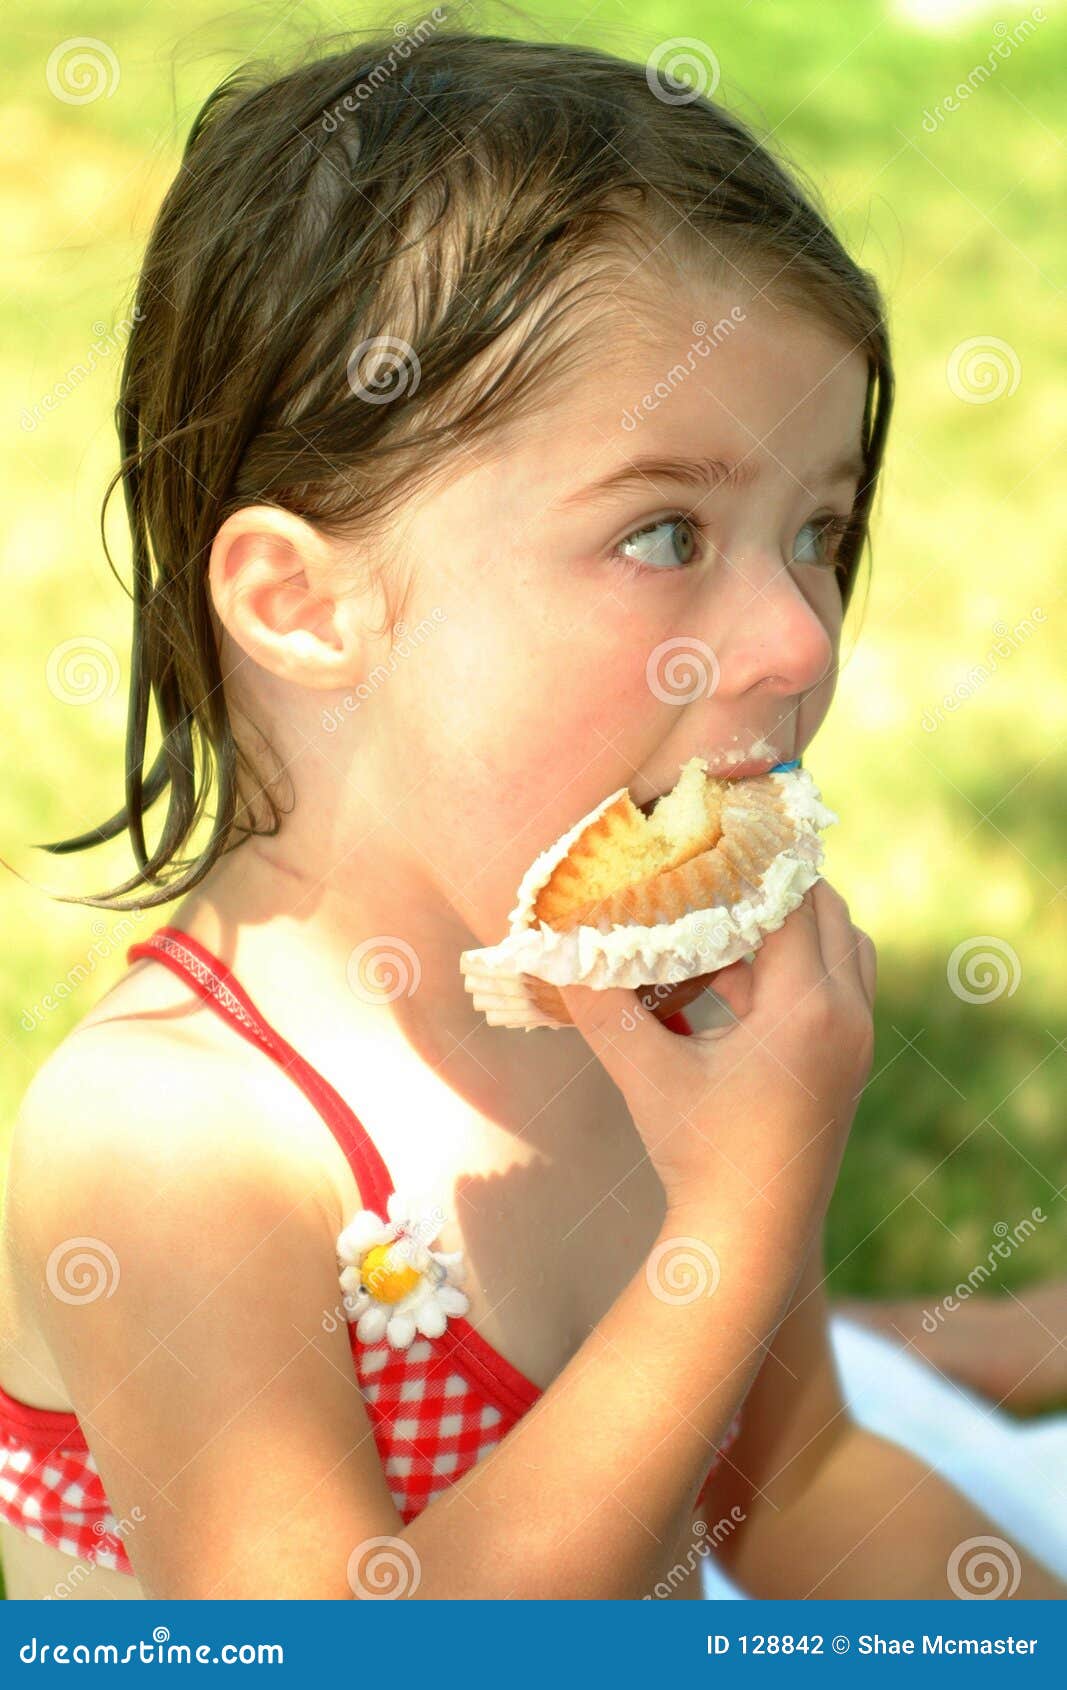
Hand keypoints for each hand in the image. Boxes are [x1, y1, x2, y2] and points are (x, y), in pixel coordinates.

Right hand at [557, 878, 875, 1215]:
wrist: (752, 1242)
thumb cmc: (699, 1156)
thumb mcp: (644, 1074)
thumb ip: (601, 1004)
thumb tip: (550, 946)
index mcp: (808, 1008)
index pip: (789, 898)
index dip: (749, 860)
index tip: (708, 830)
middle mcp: (849, 1016)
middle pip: (826, 910)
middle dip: (771, 885)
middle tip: (713, 865)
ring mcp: (857, 1041)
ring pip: (841, 947)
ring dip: (790, 926)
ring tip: (723, 922)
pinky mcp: (849, 1063)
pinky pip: (835, 987)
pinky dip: (794, 969)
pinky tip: (729, 986)